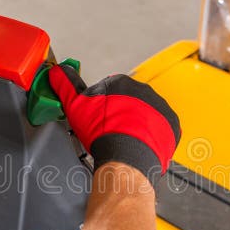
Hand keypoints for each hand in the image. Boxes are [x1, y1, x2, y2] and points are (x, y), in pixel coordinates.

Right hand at [48, 64, 180, 184]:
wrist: (126, 158)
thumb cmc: (102, 134)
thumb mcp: (74, 106)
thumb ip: (66, 84)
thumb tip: (57, 70)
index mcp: (121, 82)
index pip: (110, 90)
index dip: (101, 107)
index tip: (98, 120)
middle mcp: (144, 91)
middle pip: (129, 102)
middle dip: (120, 115)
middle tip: (110, 133)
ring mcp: (160, 107)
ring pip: (145, 115)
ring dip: (137, 125)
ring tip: (125, 141)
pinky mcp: (172, 125)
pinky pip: (162, 128)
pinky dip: (153, 136)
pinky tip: (140, 145)